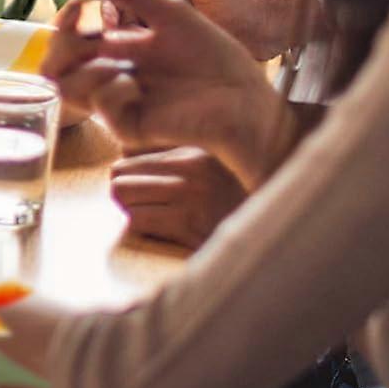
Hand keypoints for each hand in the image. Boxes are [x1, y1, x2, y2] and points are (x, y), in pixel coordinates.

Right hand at [45, 0, 291, 186]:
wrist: (243, 97)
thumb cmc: (215, 55)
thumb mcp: (172, 12)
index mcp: (123, 47)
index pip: (76, 34)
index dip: (68, 18)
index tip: (77, 4)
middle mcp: (115, 72)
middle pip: (60, 62)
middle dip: (62, 43)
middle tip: (82, 33)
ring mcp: (117, 100)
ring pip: (68, 86)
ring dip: (84, 65)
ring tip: (117, 60)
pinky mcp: (127, 124)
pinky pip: (99, 104)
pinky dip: (111, 87)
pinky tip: (135, 83)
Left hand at [109, 146, 246, 249]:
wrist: (270, 234)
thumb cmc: (232, 203)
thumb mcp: (207, 169)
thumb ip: (169, 159)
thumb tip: (122, 156)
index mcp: (193, 153)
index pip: (125, 159)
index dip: (126, 179)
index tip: (138, 192)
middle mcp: (191, 170)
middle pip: (118, 179)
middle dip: (124, 197)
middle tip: (143, 208)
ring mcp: (192, 198)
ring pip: (124, 200)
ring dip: (133, 214)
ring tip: (154, 220)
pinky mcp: (191, 227)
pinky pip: (138, 222)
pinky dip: (143, 229)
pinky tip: (164, 233)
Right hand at [111, 0, 313, 59]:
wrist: (272, 26)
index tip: (114, 22)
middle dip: (120, 21)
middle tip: (118, 43)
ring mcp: (168, 6)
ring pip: (133, 21)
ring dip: (130, 36)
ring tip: (128, 56)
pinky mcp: (174, 29)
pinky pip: (149, 37)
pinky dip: (143, 47)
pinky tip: (140, 61)